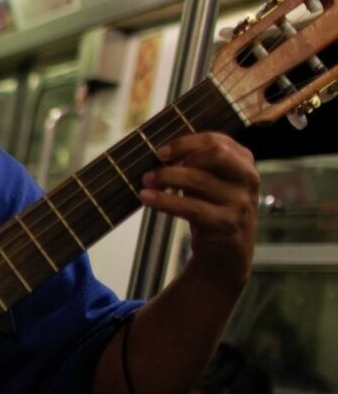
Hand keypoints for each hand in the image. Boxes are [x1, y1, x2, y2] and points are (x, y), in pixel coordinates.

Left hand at [139, 133, 257, 286]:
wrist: (227, 253)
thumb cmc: (213, 209)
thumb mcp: (211, 182)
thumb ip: (196, 164)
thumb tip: (160, 152)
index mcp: (243, 162)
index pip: (217, 141)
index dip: (186, 143)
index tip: (160, 152)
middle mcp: (247, 179)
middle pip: (216, 154)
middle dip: (181, 156)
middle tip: (155, 166)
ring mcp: (239, 202)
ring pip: (199, 180)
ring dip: (166, 178)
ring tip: (145, 182)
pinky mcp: (225, 223)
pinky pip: (191, 207)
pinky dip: (164, 201)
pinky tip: (147, 198)